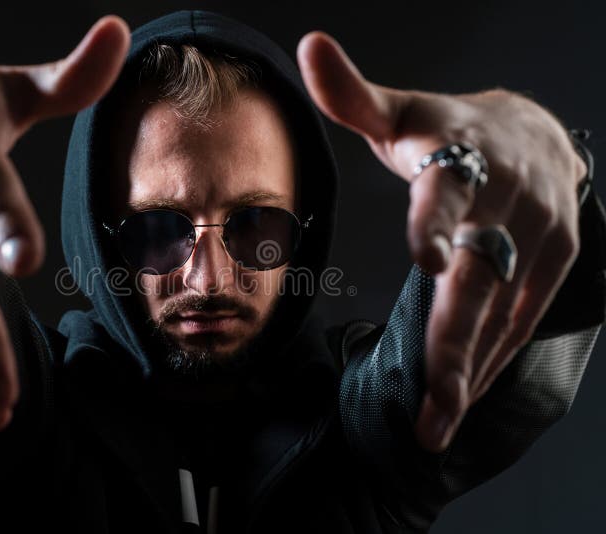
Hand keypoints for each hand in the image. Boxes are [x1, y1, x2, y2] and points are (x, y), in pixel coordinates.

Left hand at [297, 32, 586, 451]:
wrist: (535, 132)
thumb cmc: (449, 128)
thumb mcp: (401, 110)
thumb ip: (353, 94)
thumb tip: (308, 48)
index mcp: (458, 159)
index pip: (445, 191)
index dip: (433, 222)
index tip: (424, 259)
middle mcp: (503, 202)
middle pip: (477, 278)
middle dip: (453, 345)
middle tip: (429, 408)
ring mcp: (536, 238)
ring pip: (501, 312)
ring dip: (469, 372)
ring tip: (437, 427)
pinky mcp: (554, 263)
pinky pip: (521, 320)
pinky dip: (491, 360)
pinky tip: (463, 398)